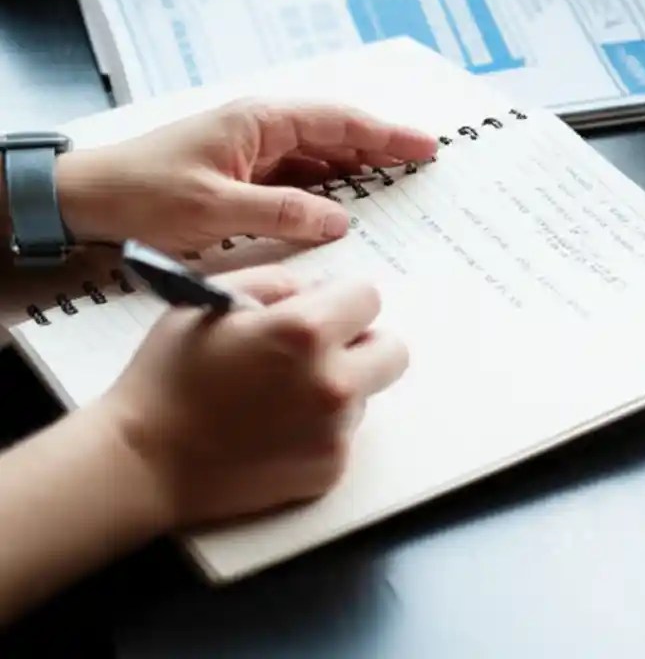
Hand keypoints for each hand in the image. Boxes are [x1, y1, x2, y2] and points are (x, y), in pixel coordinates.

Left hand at [54, 99, 436, 253]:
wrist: (88, 201)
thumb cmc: (144, 196)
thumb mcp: (218, 210)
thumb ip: (284, 213)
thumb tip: (340, 218)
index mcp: (259, 122)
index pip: (339, 122)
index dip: (386, 135)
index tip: (425, 147)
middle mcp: (260, 130)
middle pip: (336, 133)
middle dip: (381, 146)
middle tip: (424, 162)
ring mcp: (252, 152)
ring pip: (319, 155)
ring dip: (357, 167)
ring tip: (398, 180)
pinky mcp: (243, 176)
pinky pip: (299, 178)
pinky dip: (328, 187)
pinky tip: (348, 203)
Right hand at [99, 263, 408, 528]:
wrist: (144, 461)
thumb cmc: (169, 376)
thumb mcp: (211, 301)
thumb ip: (277, 283)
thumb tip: (320, 289)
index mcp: (305, 331)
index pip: (369, 297)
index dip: (342, 300)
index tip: (322, 311)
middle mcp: (332, 381)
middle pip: (392, 349)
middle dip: (362, 343)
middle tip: (320, 352)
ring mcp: (335, 430)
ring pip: (366, 393)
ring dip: (339, 387)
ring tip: (279, 396)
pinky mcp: (330, 468)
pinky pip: (345, 433)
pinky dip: (321, 427)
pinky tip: (274, 428)